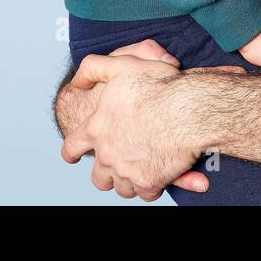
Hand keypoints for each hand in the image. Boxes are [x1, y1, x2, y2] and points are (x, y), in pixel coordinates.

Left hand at [59, 39, 210, 198]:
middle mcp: (107, 154)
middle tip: (117, 165)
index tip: (74, 156)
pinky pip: (146, 194)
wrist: (188, 108)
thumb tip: (77, 81)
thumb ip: (92, 69)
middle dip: (106, 173)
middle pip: (98, 176)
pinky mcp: (148, 183)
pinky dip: (151, 187)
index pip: (72, 147)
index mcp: (96, 128)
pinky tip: (160, 176)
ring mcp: (126, 172)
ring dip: (129, 181)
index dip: (72, 152)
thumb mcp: (120, 65)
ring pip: (121, 188)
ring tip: (141, 169)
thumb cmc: (158, 86)